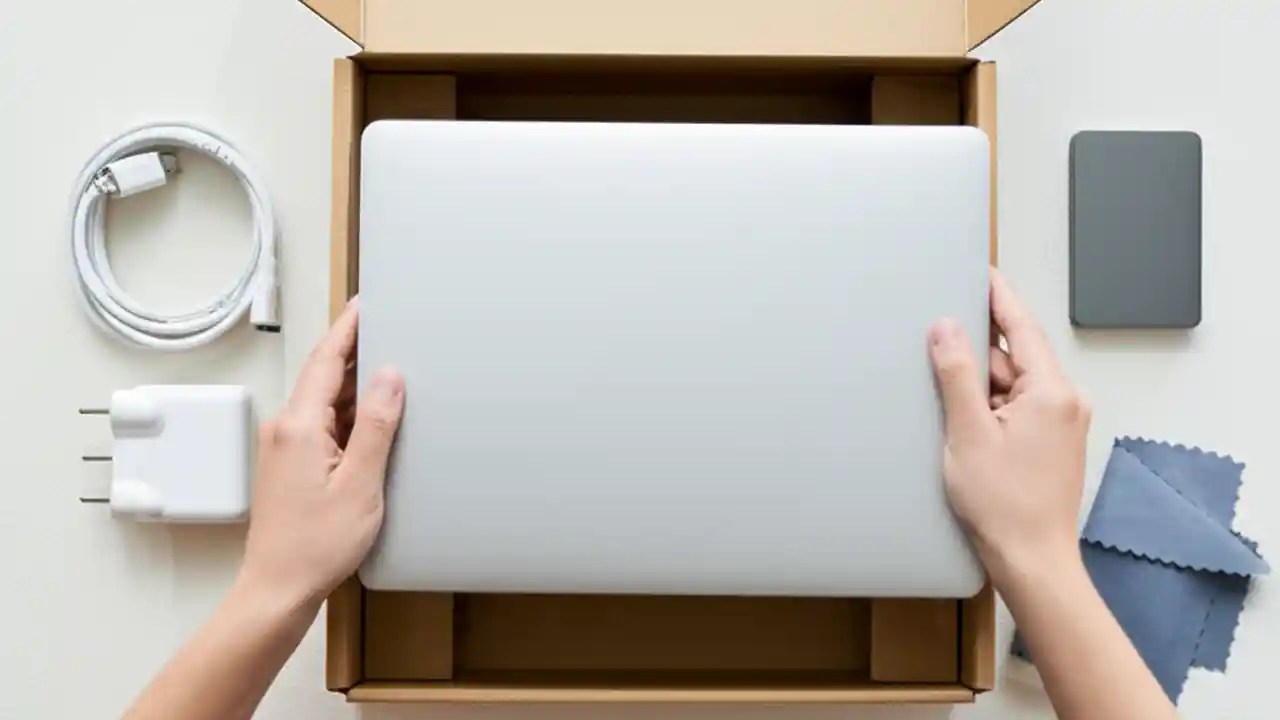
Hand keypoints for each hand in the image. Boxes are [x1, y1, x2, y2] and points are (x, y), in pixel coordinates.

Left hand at [240, 298, 404, 608]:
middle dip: (357, 352)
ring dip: (355, 386)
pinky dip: (348, 414)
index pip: (327, 360)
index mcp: (299, 426)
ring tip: (391, 373)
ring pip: (324, 401)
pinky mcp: (290, 464)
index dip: (349, 328)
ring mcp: (284, 447)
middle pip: (324, 376)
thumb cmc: (315, 545)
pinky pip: (321, 424)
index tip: (367, 303)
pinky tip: (372, 420)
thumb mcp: (361, 482)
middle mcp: (285, 429)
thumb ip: (376, 425)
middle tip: (391, 331)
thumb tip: (389, 376)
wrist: (277, 588)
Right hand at [928, 269, 1089, 583]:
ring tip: (952, 418)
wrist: (1032, 560)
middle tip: (936, 355)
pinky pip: (1016, 408)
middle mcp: (1065, 401)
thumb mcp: (968, 433)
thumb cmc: (1005, 506)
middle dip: (974, 358)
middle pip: (1012, 357)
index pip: (1021, 326)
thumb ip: (956, 375)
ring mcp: (1061, 422)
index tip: (981, 272)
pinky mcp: (1052, 441)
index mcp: (1052, 391)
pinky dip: (989, 410)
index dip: (998, 296)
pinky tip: (965, 429)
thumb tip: (947, 327)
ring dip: (979, 391)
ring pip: (1011, 385)